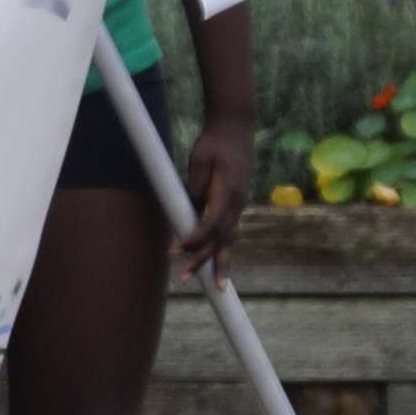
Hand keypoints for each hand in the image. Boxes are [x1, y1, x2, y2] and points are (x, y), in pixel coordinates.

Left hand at [178, 118, 256, 277]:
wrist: (235, 128)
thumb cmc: (214, 142)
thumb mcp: (199, 160)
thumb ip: (195, 187)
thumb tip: (189, 212)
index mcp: (227, 191)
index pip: (211, 223)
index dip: (195, 238)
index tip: (177, 248)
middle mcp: (236, 202)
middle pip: (222, 239)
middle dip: (205, 261)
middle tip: (185, 278)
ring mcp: (238, 204)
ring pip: (228, 238)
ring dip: (218, 260)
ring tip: (217, 286)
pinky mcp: (235, 203)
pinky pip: (228, 230)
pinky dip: (221, 247)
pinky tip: (216, 263)